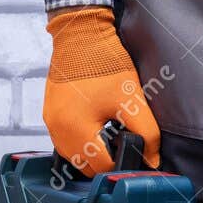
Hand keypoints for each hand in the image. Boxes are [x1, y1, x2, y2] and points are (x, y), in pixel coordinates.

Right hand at [42, 6, 161, 174]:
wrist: (81, 35)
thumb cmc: (105, 64)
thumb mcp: (132, 99)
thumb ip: (146, 133)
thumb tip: (152, 160)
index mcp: (75, 129)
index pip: (100, 167)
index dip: (122, 166)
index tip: (136, 159)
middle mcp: (57, 130)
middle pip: (84, 166)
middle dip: (106, 162)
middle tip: (125, 147)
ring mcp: (51, 122)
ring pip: (73, 155)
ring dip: (93, 153)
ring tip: (113, 137)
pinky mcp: (50, 113)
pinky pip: (65, 139)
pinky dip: (82, 140)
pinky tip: (98, 128)